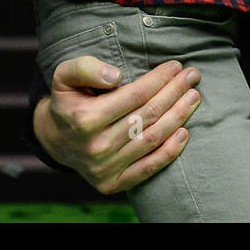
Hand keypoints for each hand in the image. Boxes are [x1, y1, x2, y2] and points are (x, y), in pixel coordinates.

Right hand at [34, 56, 201, 193]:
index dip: (159, 79)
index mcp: (85, 118)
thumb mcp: (64, 76)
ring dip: (179, 117)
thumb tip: (116, 76)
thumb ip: (85, 68)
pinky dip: (170, 152)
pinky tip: (185, 132)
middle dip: (175, 92)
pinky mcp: (113, 184)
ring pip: (152, 139)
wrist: (55, 140)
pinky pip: (148, 168)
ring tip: (194, 97)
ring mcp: (105, 168)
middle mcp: (96, 146)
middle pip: (148, 115)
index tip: (175, 65)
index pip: (135, 95)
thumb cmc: (68, 101)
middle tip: (192, 76)